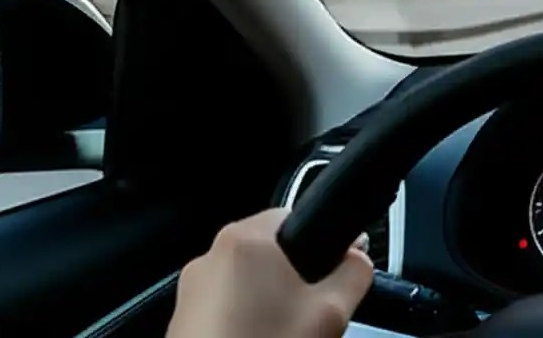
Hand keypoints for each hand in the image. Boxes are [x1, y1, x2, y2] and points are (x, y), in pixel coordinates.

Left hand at [167, 208, 373, 337]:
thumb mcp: (330, 312)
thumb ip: (355, 273)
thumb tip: (358, 259)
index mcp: (246, 239)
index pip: (296, 216)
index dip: (323, 243)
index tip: (335, 272)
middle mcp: (211, 255)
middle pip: (272, 251)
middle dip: (295, 277)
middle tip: (310, 312)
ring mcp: (192, 287)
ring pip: (249, 280)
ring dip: (270, 299)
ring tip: (282, 332)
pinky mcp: (184, 315)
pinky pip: (226, 303)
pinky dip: (245, 317)